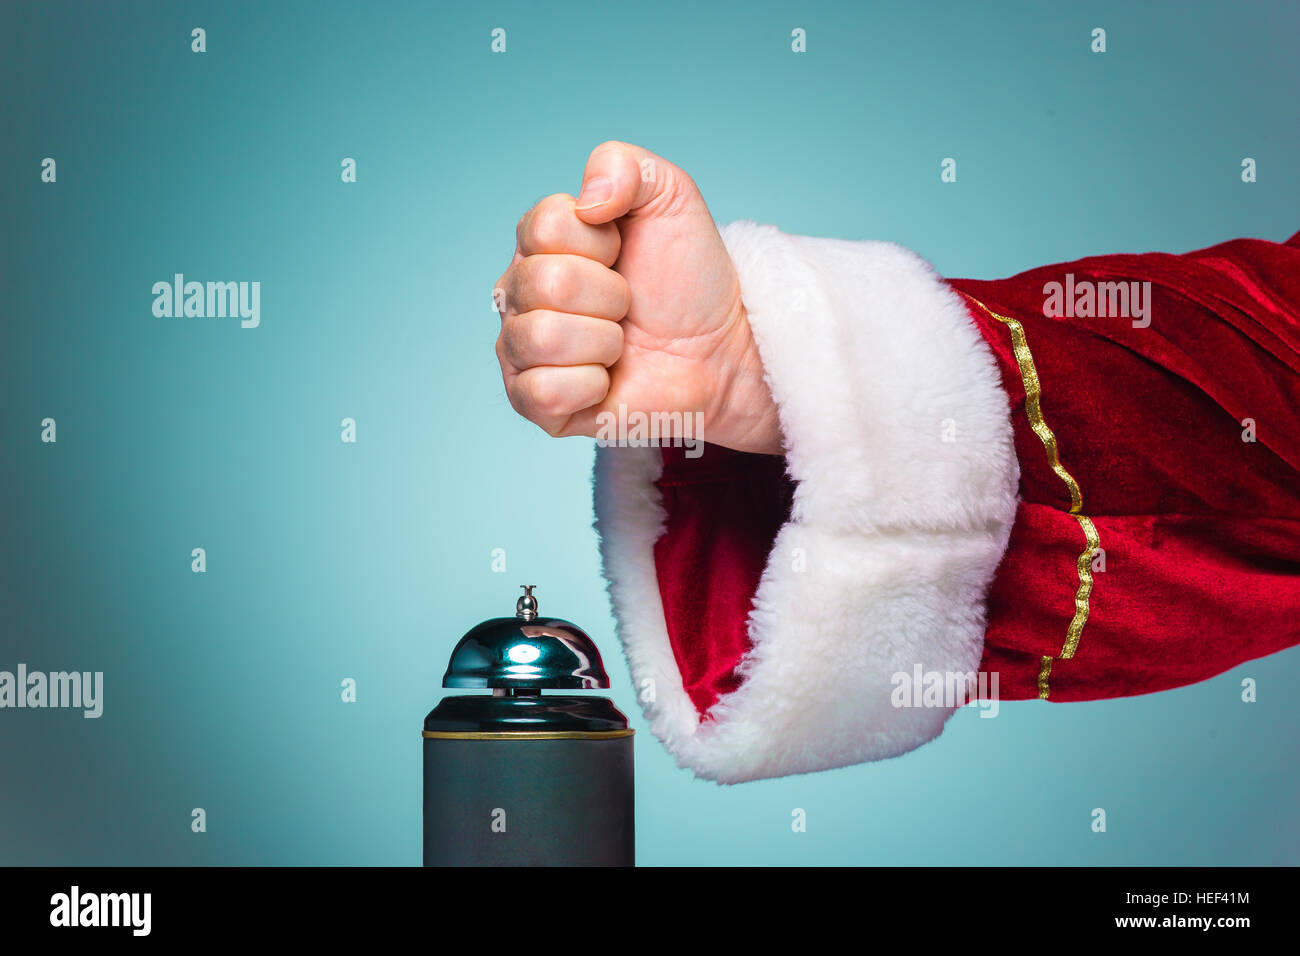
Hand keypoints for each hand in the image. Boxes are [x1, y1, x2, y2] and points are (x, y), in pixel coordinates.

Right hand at [493, 141, 781, 454]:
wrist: (721, 349)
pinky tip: (606, 380)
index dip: (600, 242)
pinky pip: (539, 392)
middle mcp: (518, 294)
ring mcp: (521, 350)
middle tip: (629, 306)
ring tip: (620, 343)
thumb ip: (626, 165)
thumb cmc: (689, 279)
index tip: (624, 255)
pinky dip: (588, 387)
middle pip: (544, 282)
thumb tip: (587, 199)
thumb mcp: (671, 198)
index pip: (545, 226)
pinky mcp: (535, 403)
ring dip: (602, 340)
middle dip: (609, 294)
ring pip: (539, 337)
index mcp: (540, 242)